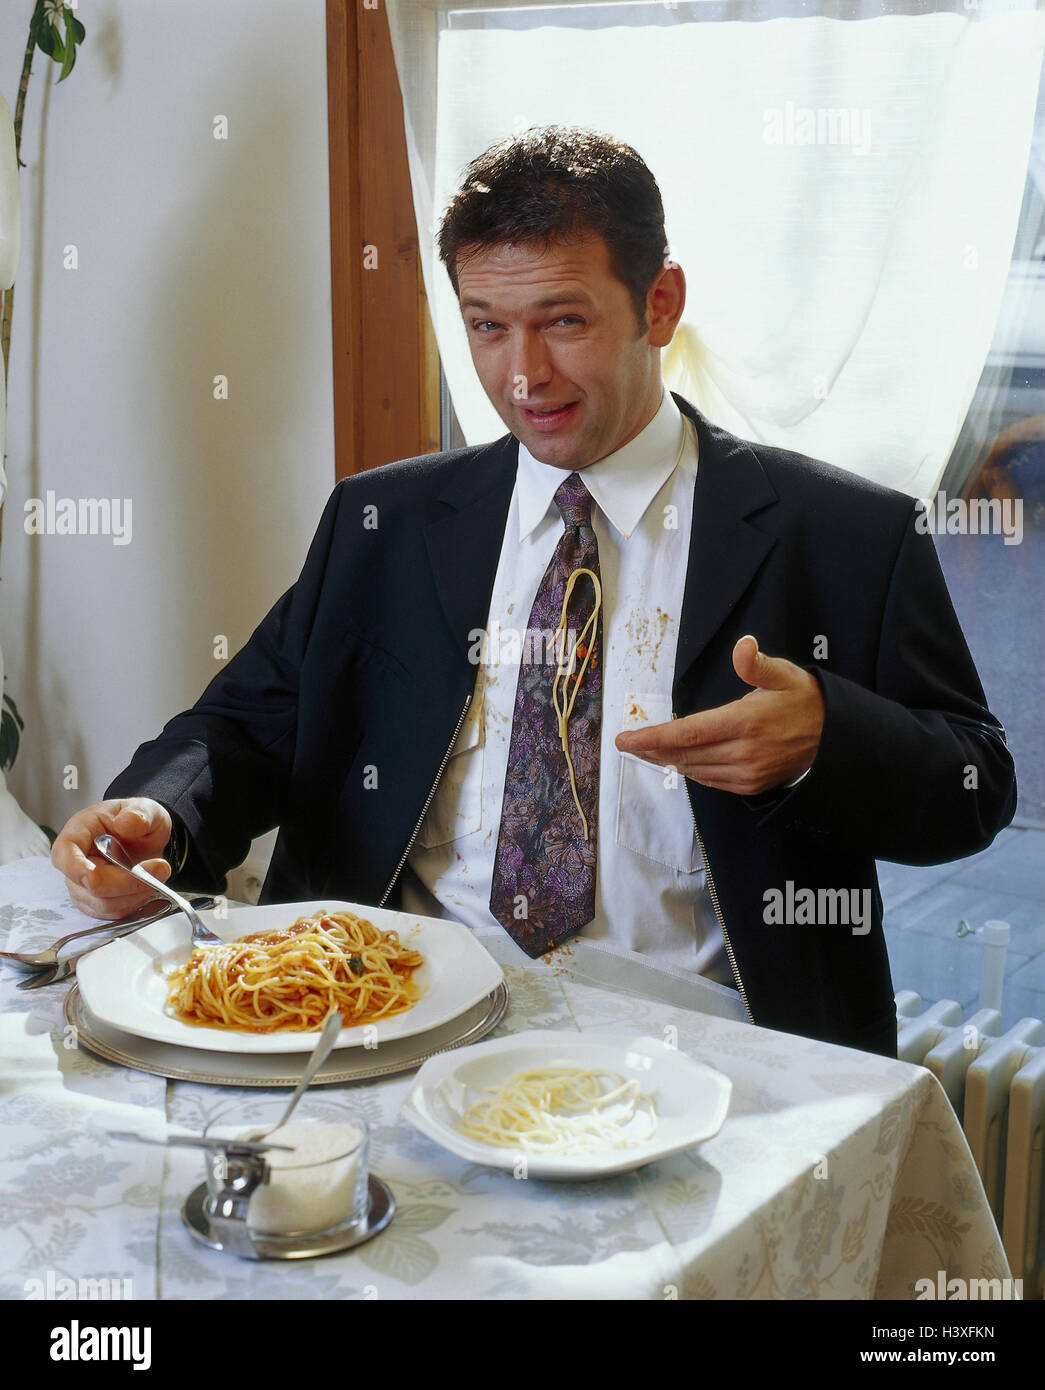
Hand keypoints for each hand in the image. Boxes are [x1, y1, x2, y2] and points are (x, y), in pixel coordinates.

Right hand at [51, 798, 173, 918]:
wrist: (147, 837)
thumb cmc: (138, 821)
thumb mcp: (146, 809)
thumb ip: (138, 814)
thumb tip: (126, 822)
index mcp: (79, 832)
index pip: (64, 854)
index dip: (75, 868)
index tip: (92, 876)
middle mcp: (76, 862)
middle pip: (90, 885)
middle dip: (128, 881)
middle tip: (159, 867)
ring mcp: (83, 885)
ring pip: (103, 903)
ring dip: (136, 892)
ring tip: (157, 872)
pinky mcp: (96, 901)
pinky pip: (113, 912)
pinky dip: (135, 901)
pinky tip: (148, 884)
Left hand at [615, 635, 823, 795]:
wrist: (835, 738)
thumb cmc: (805, 700)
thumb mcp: (784, 674)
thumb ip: (757, 664)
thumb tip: (743, 646)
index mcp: (745, 721)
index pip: (687, 733)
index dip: (652, 738)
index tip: (625, 739)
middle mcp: (743, 752)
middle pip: (684, 754)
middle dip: (651, 750)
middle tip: (627, 744)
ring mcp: (747, 773)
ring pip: (695, 770)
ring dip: (667, 761)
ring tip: (646, 751)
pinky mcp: (752, 785)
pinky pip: (712, 780)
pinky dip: (691, 770)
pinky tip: (678, 761)